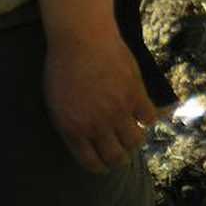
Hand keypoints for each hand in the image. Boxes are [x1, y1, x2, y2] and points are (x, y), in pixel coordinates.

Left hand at [43, 32, 157, 172]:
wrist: (82, 40)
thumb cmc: (63, 68)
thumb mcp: (57, 103)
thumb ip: (72, 124)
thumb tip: (85, 137)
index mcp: (73, 129)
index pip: (91, 162)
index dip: (100, 166)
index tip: (104, 164)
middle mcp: (97, 125)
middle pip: (116, 156)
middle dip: (119, 158)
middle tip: (122, 153)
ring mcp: (118, 110)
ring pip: (135, 141)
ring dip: (135, 140)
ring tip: (133, 133)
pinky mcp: (136, 94)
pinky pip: (148, 117)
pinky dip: (147, 118)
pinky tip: (143, 111)